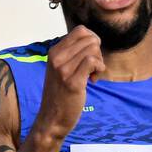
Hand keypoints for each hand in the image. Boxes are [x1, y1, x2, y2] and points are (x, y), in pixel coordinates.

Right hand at [33, 26, 105, 140]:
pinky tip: (93, 80)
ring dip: (98, 62)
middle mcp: (57, 58)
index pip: (80, 30)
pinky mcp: (73, 82)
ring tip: (91, 76)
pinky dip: (99, 68)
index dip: (92, 41)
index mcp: (54, 52)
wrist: (51, 120)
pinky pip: (92, 62)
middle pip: (89, 39)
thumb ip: (71, 55)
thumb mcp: (60, 70)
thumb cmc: (60, 96)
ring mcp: (64, 69)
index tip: (90, 58)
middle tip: (92, 69)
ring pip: (93, 49)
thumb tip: (92, 41)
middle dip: (97, 52)